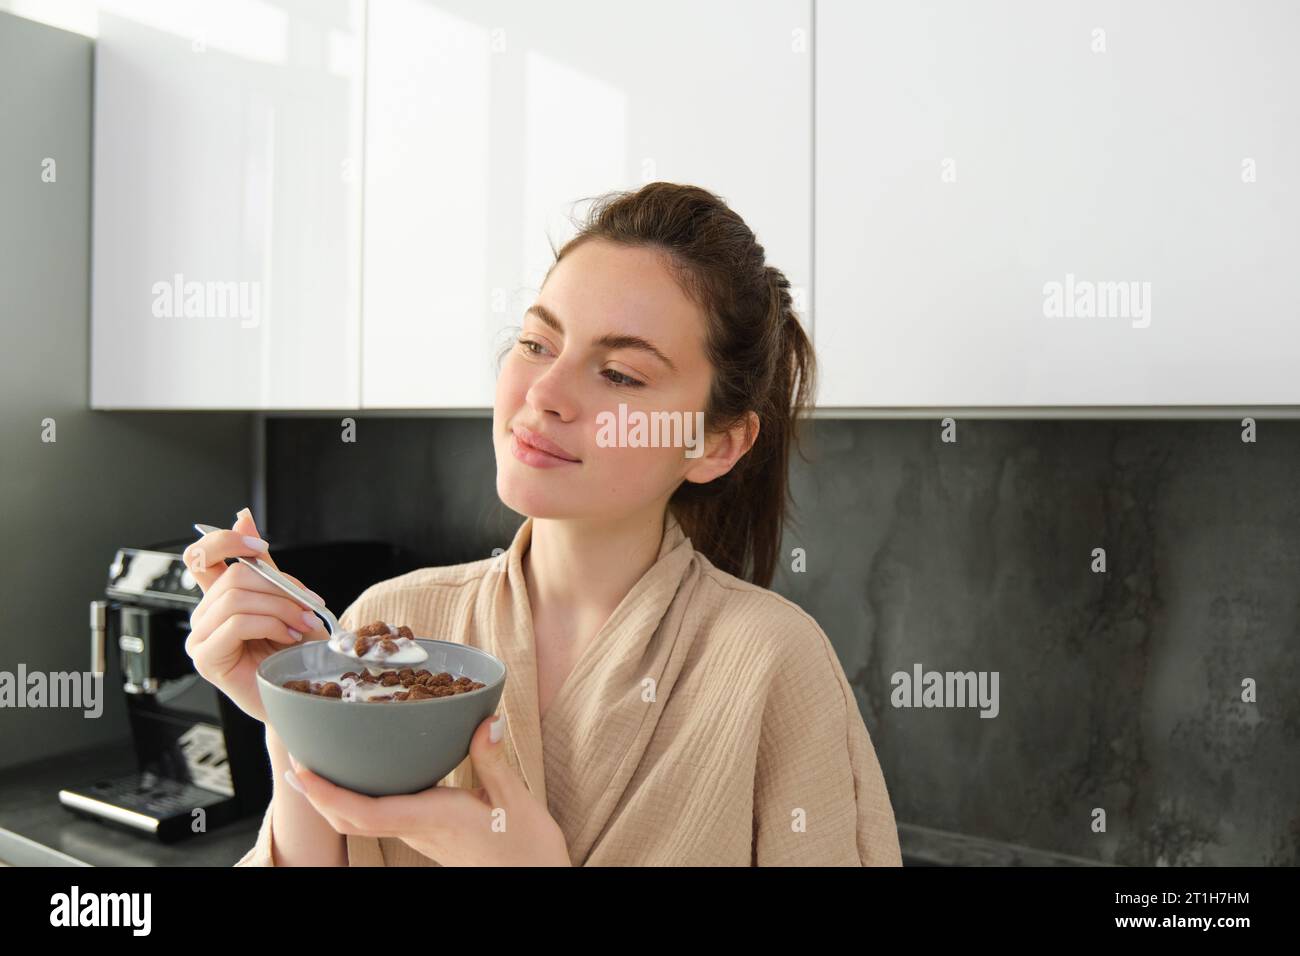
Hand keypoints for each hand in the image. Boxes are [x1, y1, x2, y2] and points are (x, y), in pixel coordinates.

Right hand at [184, 507, 327, 722]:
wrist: (299, 695)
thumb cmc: (294, 653)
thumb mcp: (285, 600)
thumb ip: (263, 564)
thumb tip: (242, 516)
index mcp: (219, 598)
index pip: (200, 555)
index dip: (225, 541)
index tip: (260, 545)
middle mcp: (204, 615)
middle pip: (233, 577)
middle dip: (279, 588)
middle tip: (309, 608)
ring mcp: (200, 637)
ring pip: (236, 599)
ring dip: (280, 609)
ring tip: (302, 626)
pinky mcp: (206, 658)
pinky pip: (236, 624)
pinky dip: (270, 625)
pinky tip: (288, 639)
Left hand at [286, 714, 571, 866]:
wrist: (533, 877)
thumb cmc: (525, 846)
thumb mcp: (514, 798)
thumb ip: (493, 758)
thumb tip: (486, 718)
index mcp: (432, 818)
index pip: (367, 811)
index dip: (329, 793)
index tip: (302, 770)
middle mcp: (418, 828)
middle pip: (351, 821)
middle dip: (317, 795)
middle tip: (294, 763)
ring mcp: (420, 833)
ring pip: (361, 822)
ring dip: (331, 800)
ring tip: (314, 770)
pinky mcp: (427, 832)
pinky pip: (380, 818)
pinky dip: (357, 800)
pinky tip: (361, 779)